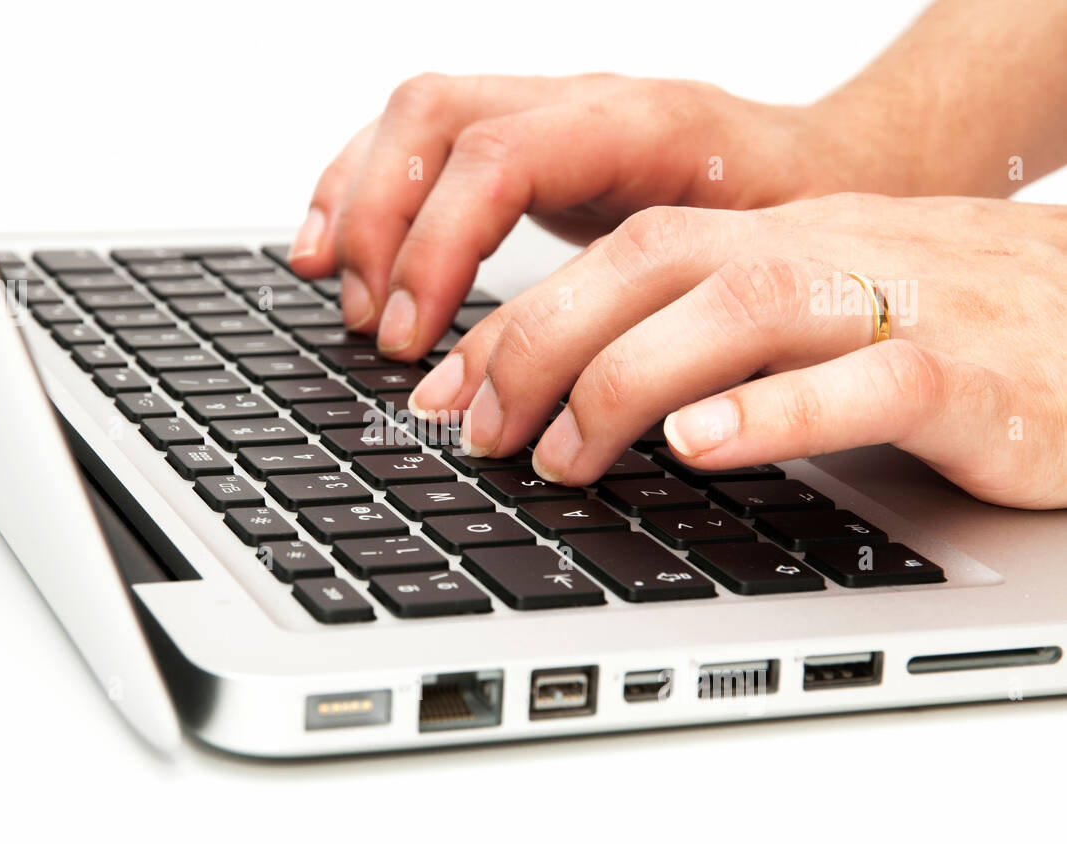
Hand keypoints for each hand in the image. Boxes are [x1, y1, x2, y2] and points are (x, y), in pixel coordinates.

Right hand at [285, 73, 885, 355]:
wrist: (834, 170)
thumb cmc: (803, 223)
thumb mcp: (758, 277)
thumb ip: (674, 325)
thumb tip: (593, 411)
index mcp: (643, 127)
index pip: (501, 158)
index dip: (439, 247)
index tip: (414, 339)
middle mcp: (585, 102)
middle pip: (438, 117)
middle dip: (383, 225)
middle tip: (379, 327)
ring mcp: (552, 113)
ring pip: (419, 116)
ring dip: (359, 201)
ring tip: (340, 288)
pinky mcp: (529, 141)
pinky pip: (425, 139)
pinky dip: (368, 189)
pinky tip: (344, 246)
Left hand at [408, 193, 1066, 508]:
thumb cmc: (951, 324)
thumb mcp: (812, 316)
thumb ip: (708, 340)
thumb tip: (577, 394)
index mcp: (775, 240)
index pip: (620, 256)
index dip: (521, 319)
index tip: (445, 391)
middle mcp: (822, 253)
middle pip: (653, 262)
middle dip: (541, 343)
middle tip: (477, 432)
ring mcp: (900, 305)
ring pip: (745, 306)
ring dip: (627, 380)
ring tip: (558, 455)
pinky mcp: (973, 376)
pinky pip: (870, 381)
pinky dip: (776, 411)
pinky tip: (699, 447)